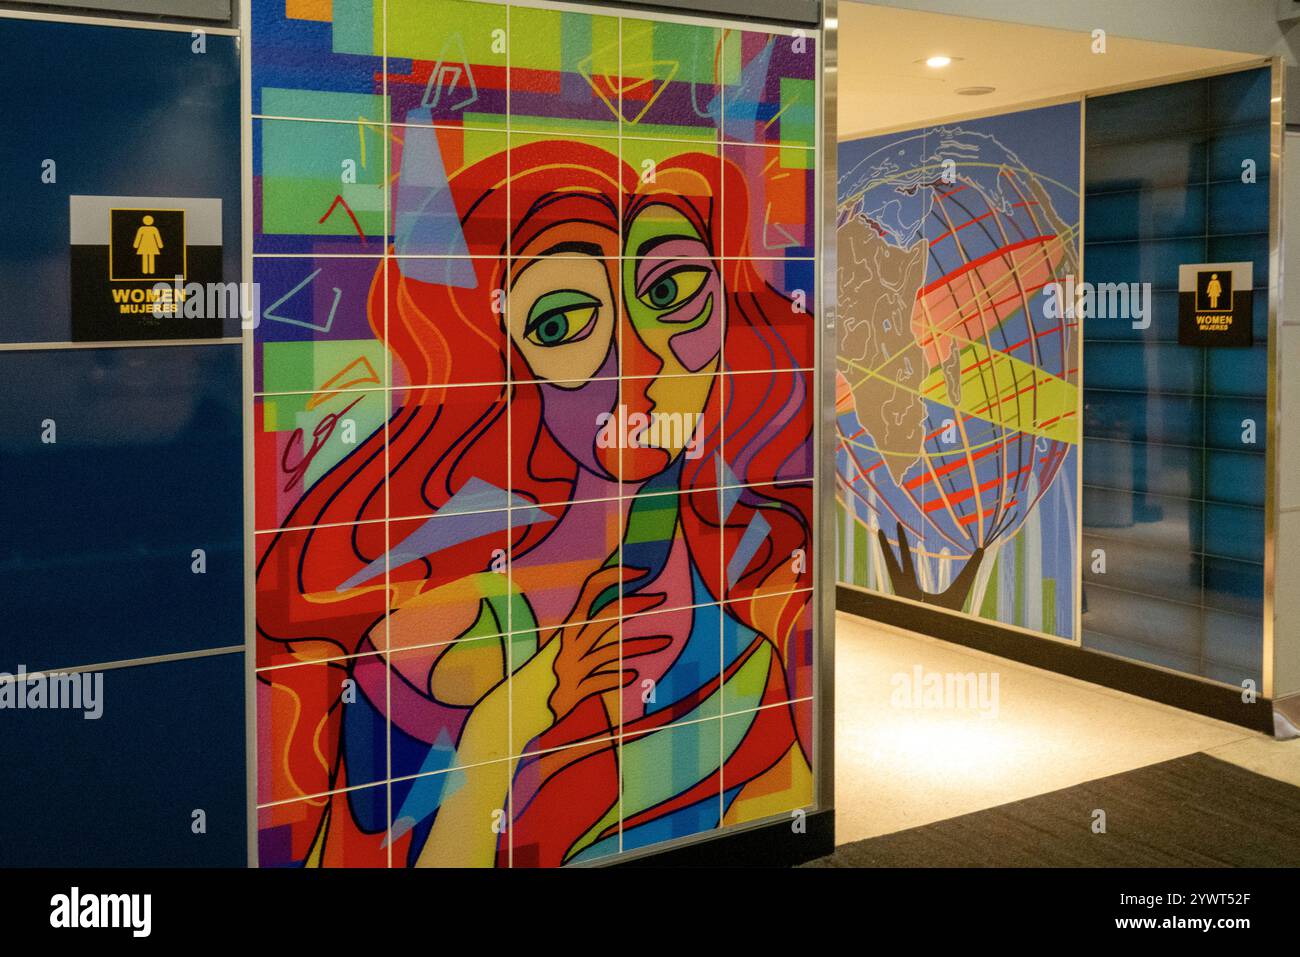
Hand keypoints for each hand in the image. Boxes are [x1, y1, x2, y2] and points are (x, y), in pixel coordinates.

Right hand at [547, 565, 670, 722]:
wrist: (524, 705)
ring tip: (667, 642)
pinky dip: (618, 677)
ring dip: (643, 645)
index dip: (615, 576)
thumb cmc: (553, 671)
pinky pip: (601, 680)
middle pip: (608, 614)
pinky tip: (634, 676)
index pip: (592, 588)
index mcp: (569, 624)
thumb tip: (620, 609)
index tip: (641, 572)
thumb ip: (591, 627)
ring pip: (613, 650)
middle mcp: (571, 640)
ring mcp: (574, 665)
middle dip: (636, 603)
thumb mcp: (569, 643)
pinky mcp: (576, 689)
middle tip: (662, 597)